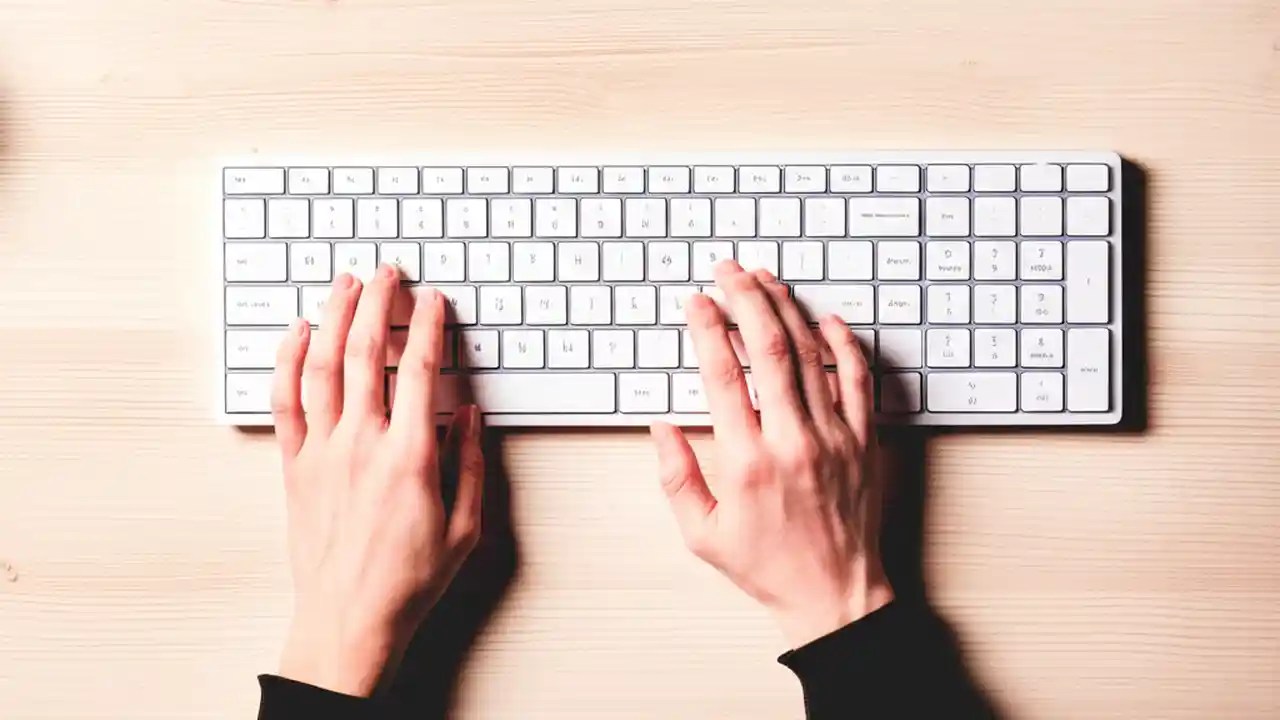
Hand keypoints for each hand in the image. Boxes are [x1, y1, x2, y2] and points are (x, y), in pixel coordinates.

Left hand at [269, 266, 483, 695]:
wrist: (350, 620)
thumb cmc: (408, 580)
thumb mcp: (465, 527)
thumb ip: (470, 464)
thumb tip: (466, 414)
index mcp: (409, 456)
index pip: (420, 371)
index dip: (429, 327)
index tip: (434, 301)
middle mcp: (362, 444)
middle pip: (366, 353)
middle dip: (378, 303)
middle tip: (387, 273)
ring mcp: (322, 452)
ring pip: (322, 366)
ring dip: (332, 317)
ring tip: (344, 284)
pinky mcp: (295, 467)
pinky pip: (286, 402)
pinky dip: (288, 362)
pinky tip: (296, 335)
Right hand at [650, 261, 892, 647]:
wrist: (835, 595)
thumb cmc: (767, 566)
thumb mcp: (701, 534)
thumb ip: (676, 477)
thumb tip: (661, 427)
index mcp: (747, 462)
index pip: (723, 375)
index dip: (707, 329)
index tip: (696, 302)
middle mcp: (792, 441)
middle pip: (769, 349)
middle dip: (746, 299)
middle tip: (729, 271)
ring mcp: (834, 437)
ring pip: (812, 354)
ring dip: (787, 309)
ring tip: (767, 280)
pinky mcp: (864, 440)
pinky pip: (859, 379)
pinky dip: (844, 343)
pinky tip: (827, 319)